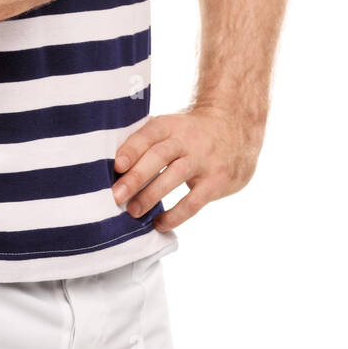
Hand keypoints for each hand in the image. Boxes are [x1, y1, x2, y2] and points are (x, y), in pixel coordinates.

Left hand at [112, 106, 263, 230]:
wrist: (236, 129)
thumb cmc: (190, 133)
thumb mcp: (171, 127)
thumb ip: (146, 140)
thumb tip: (111, 164)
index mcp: (171, 124)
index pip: (149, 134)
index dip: (132, 149)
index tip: (115, 166)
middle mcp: (187, 139)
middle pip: (159, 155)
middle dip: (136, 177)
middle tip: (116, 196)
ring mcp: (204, 160)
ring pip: (174, 177)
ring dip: (151, 196)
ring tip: (133, 212)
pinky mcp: (216, 181)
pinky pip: (194, 201)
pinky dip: (176, 214)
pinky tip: (160, 223)